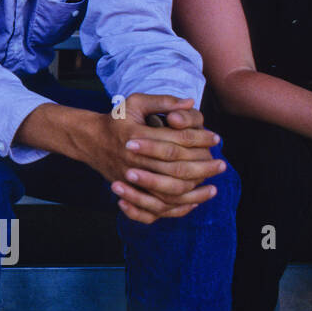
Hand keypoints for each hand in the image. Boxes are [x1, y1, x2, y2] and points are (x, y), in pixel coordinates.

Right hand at [85, 94, 224, 223]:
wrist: (90, 140)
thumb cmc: (117, 120)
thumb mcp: (135, 103)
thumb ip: (163, 101)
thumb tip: (190, 102)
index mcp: (135, 136)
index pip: (177, 140)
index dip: (200, 139)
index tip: (216, 139)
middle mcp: (133, 160)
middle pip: (176, 168)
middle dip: (203, 167)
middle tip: (221, 165)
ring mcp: (130, 179)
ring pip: (168, 191)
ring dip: (194, 191)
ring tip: (213, 188)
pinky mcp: (129, 192)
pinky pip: (154, 208)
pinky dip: (175, 208)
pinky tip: (192, 202)